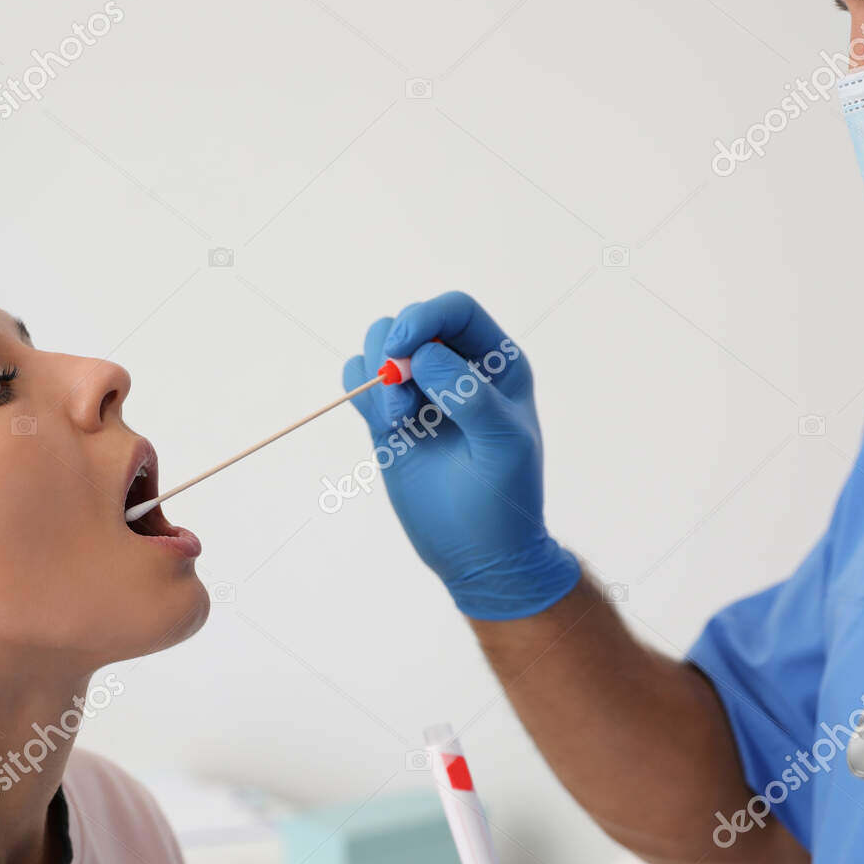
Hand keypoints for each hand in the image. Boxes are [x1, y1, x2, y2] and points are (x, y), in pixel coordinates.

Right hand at [341, 291, 579, 619]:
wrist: (479, 552)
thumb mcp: (503, 445)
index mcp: (496, 363)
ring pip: (379, 343)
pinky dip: (358, 390)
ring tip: (396, 418)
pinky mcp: (389, 417)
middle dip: (394, 349)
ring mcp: (420, 391)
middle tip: (400, 400)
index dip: (425, 317)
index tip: (402, 348)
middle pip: (410, 320)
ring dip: (375, 372)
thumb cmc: (505, 498)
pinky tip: (384, 424)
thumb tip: (425, 356)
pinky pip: (358, 378)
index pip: (455, 311)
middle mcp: (457, 367)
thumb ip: (472, 395)